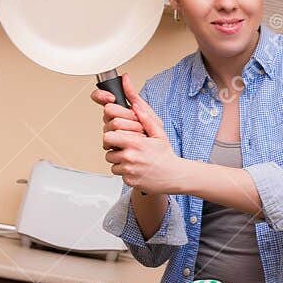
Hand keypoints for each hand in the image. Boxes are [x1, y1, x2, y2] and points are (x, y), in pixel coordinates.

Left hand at [91, 73, 180, 193]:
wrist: (174, 176)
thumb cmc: (165, 154)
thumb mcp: (158, 131)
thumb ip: (144, 115)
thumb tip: (134, 101)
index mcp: (135, 142)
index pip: (108, 136)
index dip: (111, 134)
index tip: (119, 135)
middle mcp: (130, 157)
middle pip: (107, 149)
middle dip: (113, 147)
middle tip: (123, 146)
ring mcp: (129, 170)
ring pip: (111, 162)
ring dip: (118, 159)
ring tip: (133, 158)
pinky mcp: (128, 181)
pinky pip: (118, 173)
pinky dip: (124, 171)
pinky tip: (136, 167)